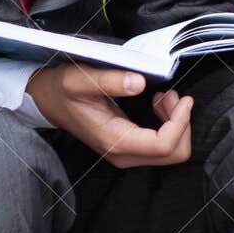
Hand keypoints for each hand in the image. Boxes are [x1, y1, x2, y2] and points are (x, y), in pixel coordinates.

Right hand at [27, 64, 192, 167]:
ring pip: (171, 151)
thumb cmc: (63, 88)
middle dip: (181, 124)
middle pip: (173, 153)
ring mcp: (127, 153)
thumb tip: (139, 83)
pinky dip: (169, 124)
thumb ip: (110, 80)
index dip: (180, 123)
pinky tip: (159, 103)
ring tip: (165, 96)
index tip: (183, 98)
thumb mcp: (81, 78)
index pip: (162, 146)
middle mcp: (123, 153)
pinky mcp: (130, 147)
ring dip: (176, 123)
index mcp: (113, 140)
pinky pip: (162, 144)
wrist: (49, 101)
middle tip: (173, 95)